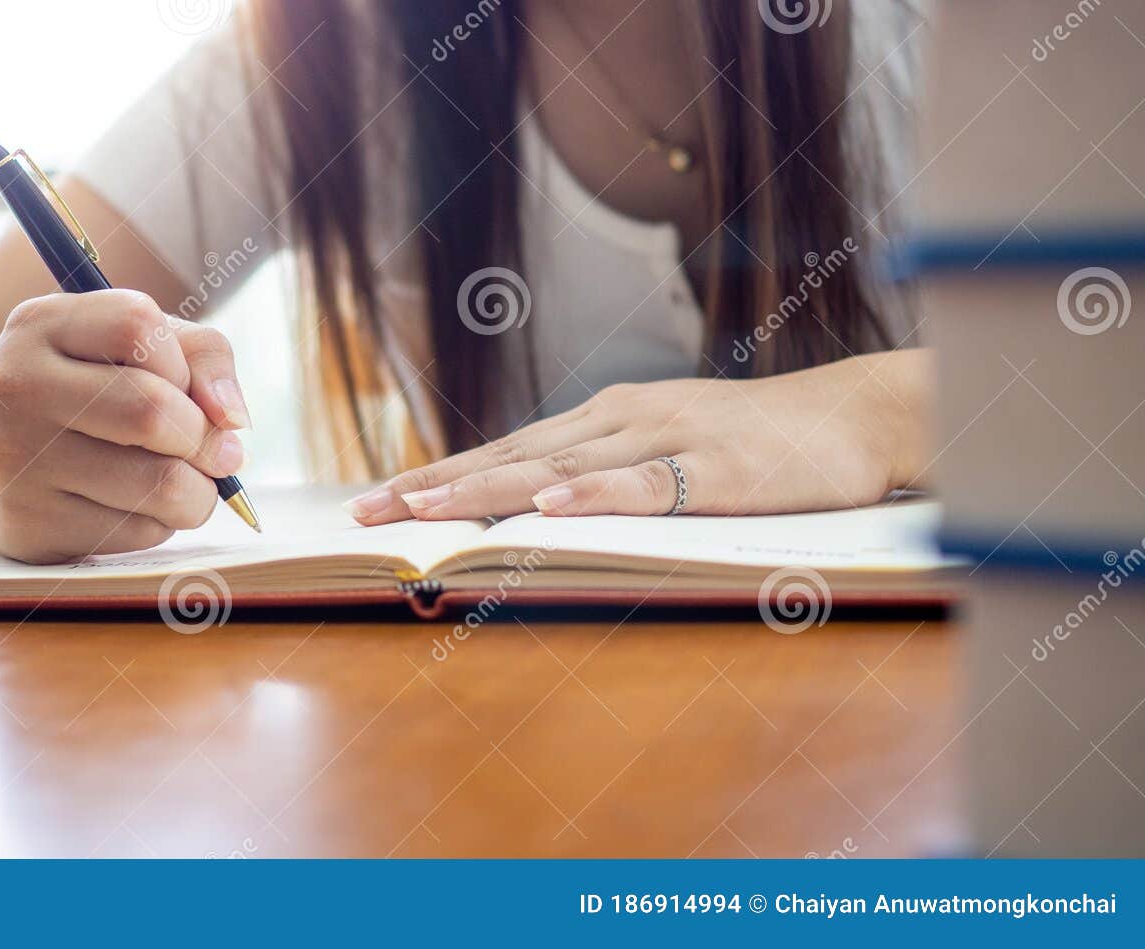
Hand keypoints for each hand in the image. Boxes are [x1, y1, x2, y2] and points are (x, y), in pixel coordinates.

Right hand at [0, 290, 250, 561]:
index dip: (183, 363)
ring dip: (199, 490)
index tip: (184, 388)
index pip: (137, 325)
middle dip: (206, 438)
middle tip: (217, 452)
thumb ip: (201, 356)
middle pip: (152, 410)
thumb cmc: (88, 397)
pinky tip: (136, 507)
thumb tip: (232, 419)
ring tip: (185, 482)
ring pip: (161, 483)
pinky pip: (141, 531)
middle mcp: (17, 386)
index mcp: (40, 325)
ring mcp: (19, 460)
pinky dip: (163, 523)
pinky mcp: (32, 525)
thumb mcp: (135, 350)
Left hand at [346, 354, 923, 522]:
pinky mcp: (714, 466)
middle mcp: (620, 419)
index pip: (505, 452)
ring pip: (557, 467)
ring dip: (485, 489)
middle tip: (366, 517)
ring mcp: (665, 437)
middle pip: (510, 458)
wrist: (856, 417)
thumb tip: (542, 510)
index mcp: (607, 419)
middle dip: (432, 486)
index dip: (439, 476)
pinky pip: (644, 481)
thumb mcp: (673, 452)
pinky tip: (548, 505)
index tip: (378, 503)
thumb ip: (612, 474)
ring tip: (422, 508)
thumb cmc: (762, 445)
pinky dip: (593, 492)